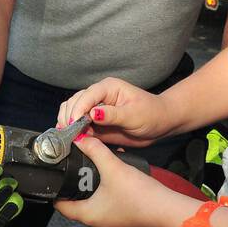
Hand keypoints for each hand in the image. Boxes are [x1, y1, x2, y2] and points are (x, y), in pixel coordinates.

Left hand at [54, 136, 191, 226]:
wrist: (167, 210)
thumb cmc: (138, 194)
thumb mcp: (113, 167)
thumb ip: (95, 150)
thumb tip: (80, 137)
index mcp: (87, 215)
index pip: (60, 205)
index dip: (55, 188)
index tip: (57, 172)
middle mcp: (96, 222)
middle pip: (75, 203)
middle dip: (74, 184)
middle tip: (73, 165)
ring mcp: (110, 222)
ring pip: (92, 202)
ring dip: (90, 186)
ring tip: (91, 166)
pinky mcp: (122, 218)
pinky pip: (106, 203)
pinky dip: (104, 190)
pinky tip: (111, 174)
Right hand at [56, 77, 176, 147]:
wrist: (159, 124)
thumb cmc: (151, 114)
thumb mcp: (134, 115)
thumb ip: (113, 115)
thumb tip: (92, 113)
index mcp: (108, 87)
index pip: (86, 96)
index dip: (77, 109)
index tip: (74, 124)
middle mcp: (98, 96)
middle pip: (74, 102)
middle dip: (69, 117)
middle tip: (71, 133)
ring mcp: (95, 109)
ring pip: (72, 111)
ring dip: (68, 123)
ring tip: (71, 137)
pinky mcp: (95, 122)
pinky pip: (79, 125)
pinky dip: (73, 131)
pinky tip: (74, 139)